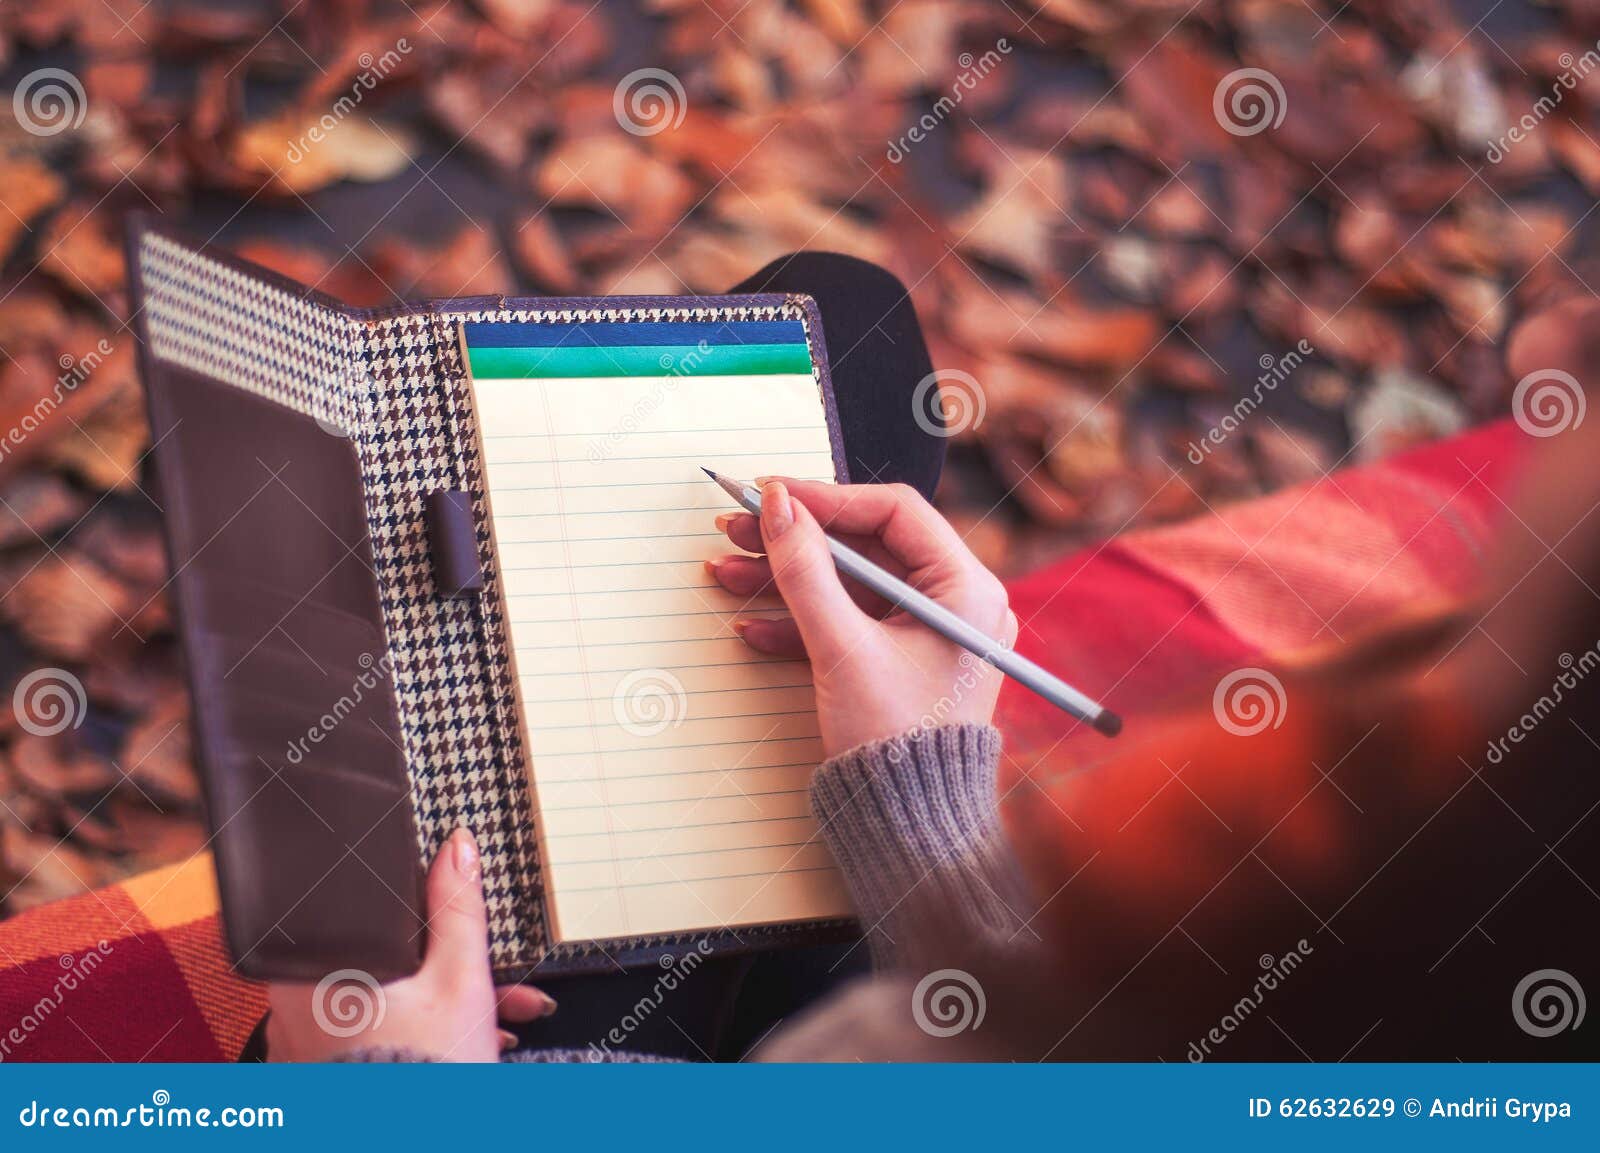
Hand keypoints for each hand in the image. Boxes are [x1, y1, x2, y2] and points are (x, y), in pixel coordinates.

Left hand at [266, 829, 554, 1061]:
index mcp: (314, 968)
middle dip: (450, 964)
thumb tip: (455, 848)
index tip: (459, 927)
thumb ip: (455, 908)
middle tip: (498, 983)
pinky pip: (371, 1030)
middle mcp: (294, 1005)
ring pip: (384, 996)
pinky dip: (413, 1027)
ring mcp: (302, 1044)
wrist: (414, 1146)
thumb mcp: (459, 979)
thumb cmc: (425, 1075)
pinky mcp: (318, 1071)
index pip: (371, 914)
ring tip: (496, 1020)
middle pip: (385, 958)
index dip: (427, 916)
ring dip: (441, 998)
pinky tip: (458, 1038)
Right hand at [708, 480, 1014, 757]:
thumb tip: (776, 505)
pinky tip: (752, 626)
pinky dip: (802, 621)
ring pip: (850, 584)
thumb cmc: (895, 744)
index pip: (893, 511)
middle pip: (866, 546)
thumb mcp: (841, 649)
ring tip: (727, 571)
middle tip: (736, 526)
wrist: (910, 830)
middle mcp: (957, 602)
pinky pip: (850, 622)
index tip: (769, 493)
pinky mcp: (903, 661)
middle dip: (795, 540)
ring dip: (787, 579)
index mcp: (967, 588)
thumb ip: (805, 571)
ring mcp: (929, 633)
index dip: (825, 497)